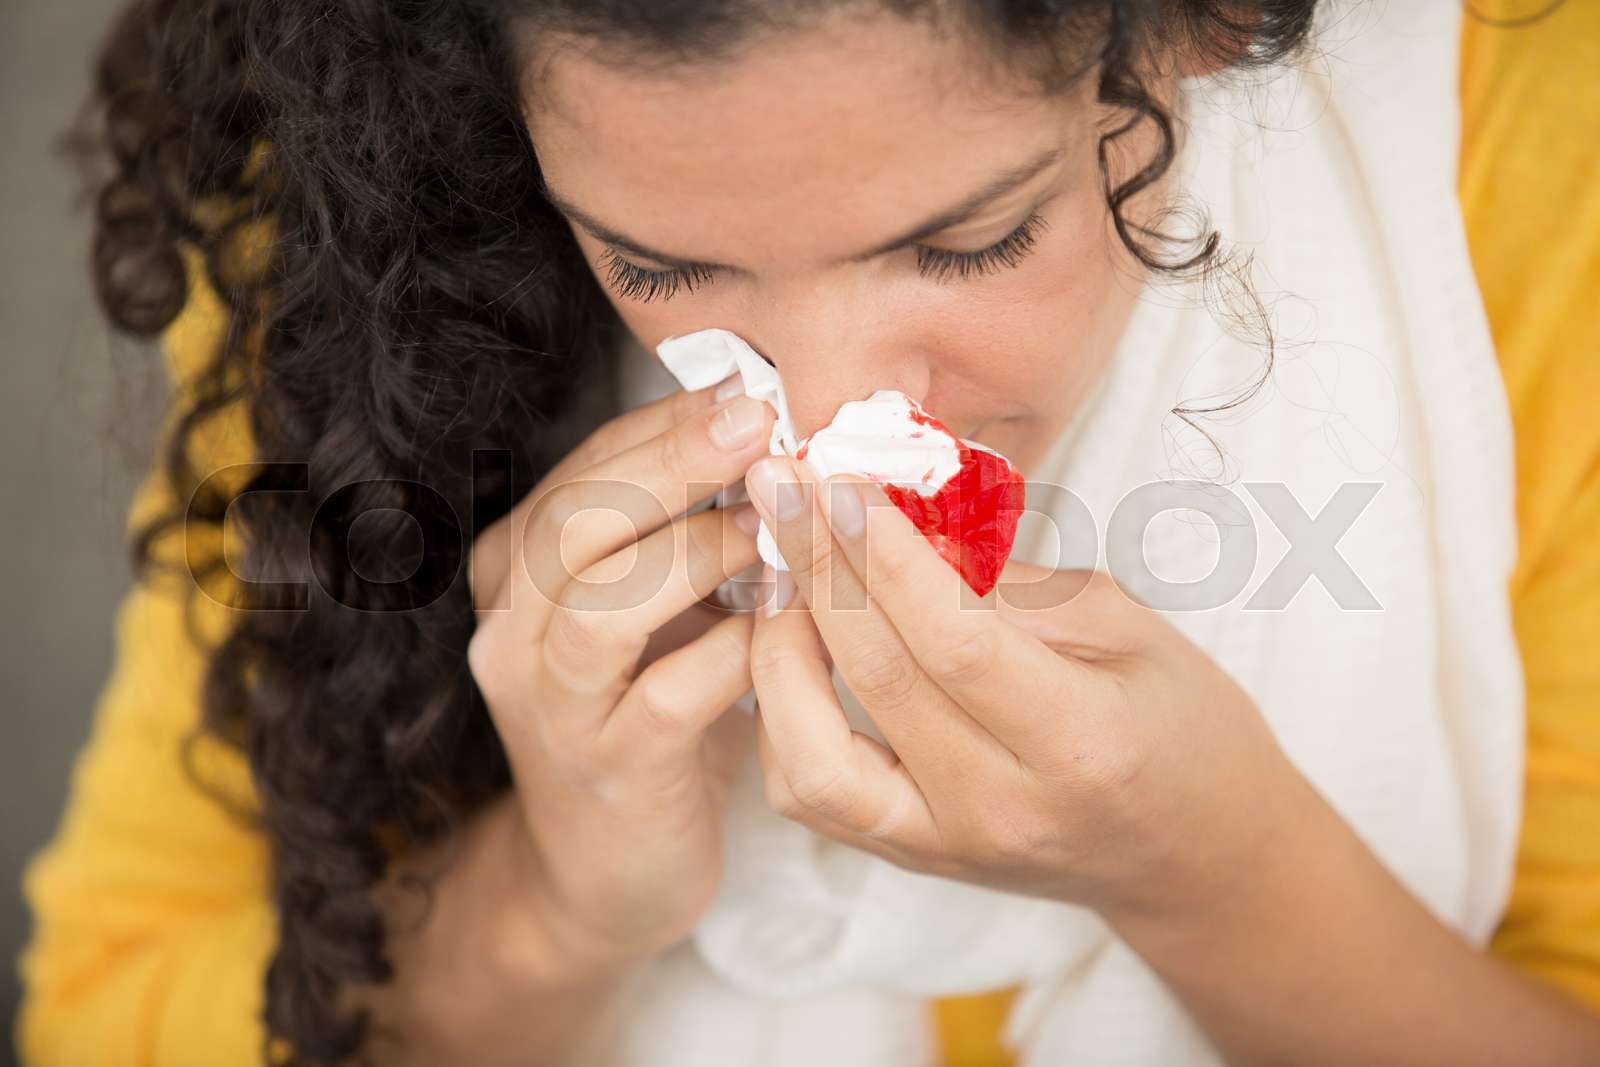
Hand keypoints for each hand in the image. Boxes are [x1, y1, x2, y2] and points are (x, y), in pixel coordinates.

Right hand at [465, 379, 774, 977]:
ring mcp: (552, 706)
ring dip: (700, 552)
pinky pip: (670, 696)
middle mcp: (512, 631)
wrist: (604, 872)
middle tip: (762, 425)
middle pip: (573, 521)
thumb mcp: (650, 611)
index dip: (666, 426)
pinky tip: (781, 623)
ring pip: (601, 604)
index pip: (582, 471)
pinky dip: (735, 649)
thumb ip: (682, 529)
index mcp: (516, 572)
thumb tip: (764, 432)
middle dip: (672, 462)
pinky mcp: (608, 771)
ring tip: (774, 533)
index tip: (749, 390)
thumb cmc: (646, 716)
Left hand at [741, 455, 1304, 922]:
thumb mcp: (1131, 629)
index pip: (955, 637)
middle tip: (778, 484)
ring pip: (815, 758)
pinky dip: (783, 716)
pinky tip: (793, 646)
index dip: (883, 551)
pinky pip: (812, 795)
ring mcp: (949, 845)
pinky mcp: (912, 859)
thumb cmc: (1183, 727)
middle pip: (879, 678)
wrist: (1200, 859)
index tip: (836, 476)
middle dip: (816, 564)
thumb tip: (901, 520)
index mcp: (1081, 742)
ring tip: (778, 570)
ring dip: (778, 650)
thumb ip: (1015, 584)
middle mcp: (1003, 809)